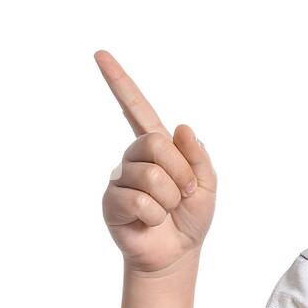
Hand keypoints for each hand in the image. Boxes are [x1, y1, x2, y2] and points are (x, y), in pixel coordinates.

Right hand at [96, 49, 216, 275]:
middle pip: (156, 144)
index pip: (137, 109)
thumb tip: (182, 128)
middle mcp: (135, 157)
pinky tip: (149, 221)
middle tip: (184, 194)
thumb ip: (198, 157)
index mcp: (159, 146)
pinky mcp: (111, 201)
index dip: (119, 82)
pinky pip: (139, 200)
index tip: (99, 54)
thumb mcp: (207, 184)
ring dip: (170, 198)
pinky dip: (155, 215)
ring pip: (151, 175)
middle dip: (181, 173)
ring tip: (166, 210)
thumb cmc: (190, 216)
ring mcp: (121, 178)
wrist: (177, 253)